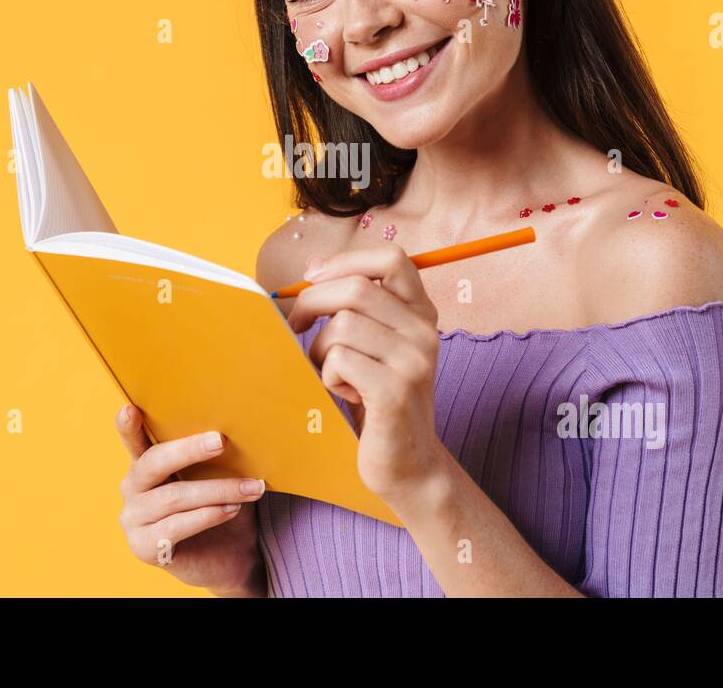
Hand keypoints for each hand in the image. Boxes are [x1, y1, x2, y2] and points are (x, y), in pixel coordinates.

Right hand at [114, 404, 266, 595]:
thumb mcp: (217, 476)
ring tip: (250, 488)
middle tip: (221, 441)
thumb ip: (211, 455)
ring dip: (217, 490)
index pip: (133, 441)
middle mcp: (133, 488)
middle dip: (189, 450)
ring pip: (174, 497)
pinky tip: (231, 510)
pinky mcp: (144, 547)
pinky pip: (176, 526)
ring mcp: (133, 519)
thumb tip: (234, 427)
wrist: (230, 556)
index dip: (128, 426)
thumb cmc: (221, 505)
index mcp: (145, 465)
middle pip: (153, 463)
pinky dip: (208, 515)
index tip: (129, 409)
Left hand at [286, 244, 446, 505]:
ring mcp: (414, 361)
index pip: (392, 259)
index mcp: (422, 312)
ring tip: (332, 373)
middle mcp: (425, 331)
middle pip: (356, 288)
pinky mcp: (395, 391)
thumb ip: (361, 308)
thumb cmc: (378, 400)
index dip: (346, 261)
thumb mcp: (378, 345)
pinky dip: (328, 376)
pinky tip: (344, 394)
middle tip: (297, 327)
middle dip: (313, 303)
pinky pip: (339, 360)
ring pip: (342, 325)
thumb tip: (313, 272)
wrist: (408, 463)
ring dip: (320, 349)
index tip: (313, 277)